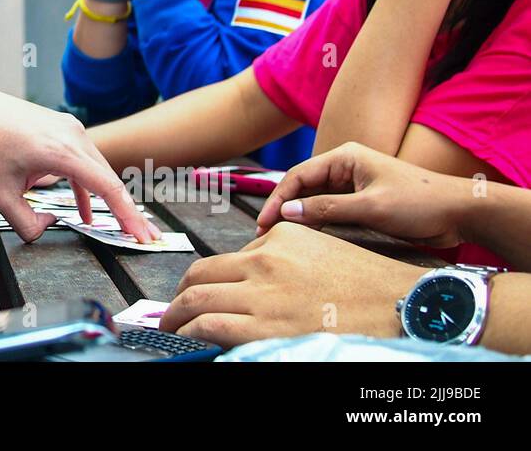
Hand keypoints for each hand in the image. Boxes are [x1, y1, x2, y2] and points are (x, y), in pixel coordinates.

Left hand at [0, 73, 157, 243]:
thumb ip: (26, 223)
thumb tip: (47, 230)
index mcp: (61, 151)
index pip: (108, 188)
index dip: (129, 216)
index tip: (145, 236)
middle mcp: (72, 135)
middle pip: (109, 178)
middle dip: (126, 211)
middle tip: (142, 237)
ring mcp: (67, 128)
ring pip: (96, 169)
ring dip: (105, 198)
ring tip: (118, 226)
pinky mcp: (60, 127)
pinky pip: (82, 160)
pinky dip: (86, 185)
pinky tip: (85, 211)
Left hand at [159, 222, 424, 346]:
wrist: (406, 307)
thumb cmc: (373, 285)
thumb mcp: (324, 249)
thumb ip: (285, 254)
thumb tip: (251, 269)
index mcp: (280, 238)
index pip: (225, 258)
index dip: (203, 279)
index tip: (195, 292)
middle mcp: (264, 260)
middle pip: (201, 275)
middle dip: (180, 295)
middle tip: (171, 311)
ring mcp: (262, 293)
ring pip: (196, 301)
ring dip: (177, 317)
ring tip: (171, 328)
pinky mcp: (264, 326)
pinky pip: (210, 327)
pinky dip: (190, 333)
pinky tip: (187, 339)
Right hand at [255, 141, 468, 247]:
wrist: (461, 212)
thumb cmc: (420, 202)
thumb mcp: (371, 207)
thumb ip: (327, 209)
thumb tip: (288, 213)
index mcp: (345, 157)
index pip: (299, 175)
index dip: (279, 199)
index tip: (265, 222)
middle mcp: (347, 168)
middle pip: (304, 187)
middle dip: (284, 209)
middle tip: (265, 233)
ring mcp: (355, 185)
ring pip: (316, 200)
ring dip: (299, 217)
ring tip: (281, 238)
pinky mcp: (364, 202)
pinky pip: (332, 210)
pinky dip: (317, 223)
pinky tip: (308, 238)